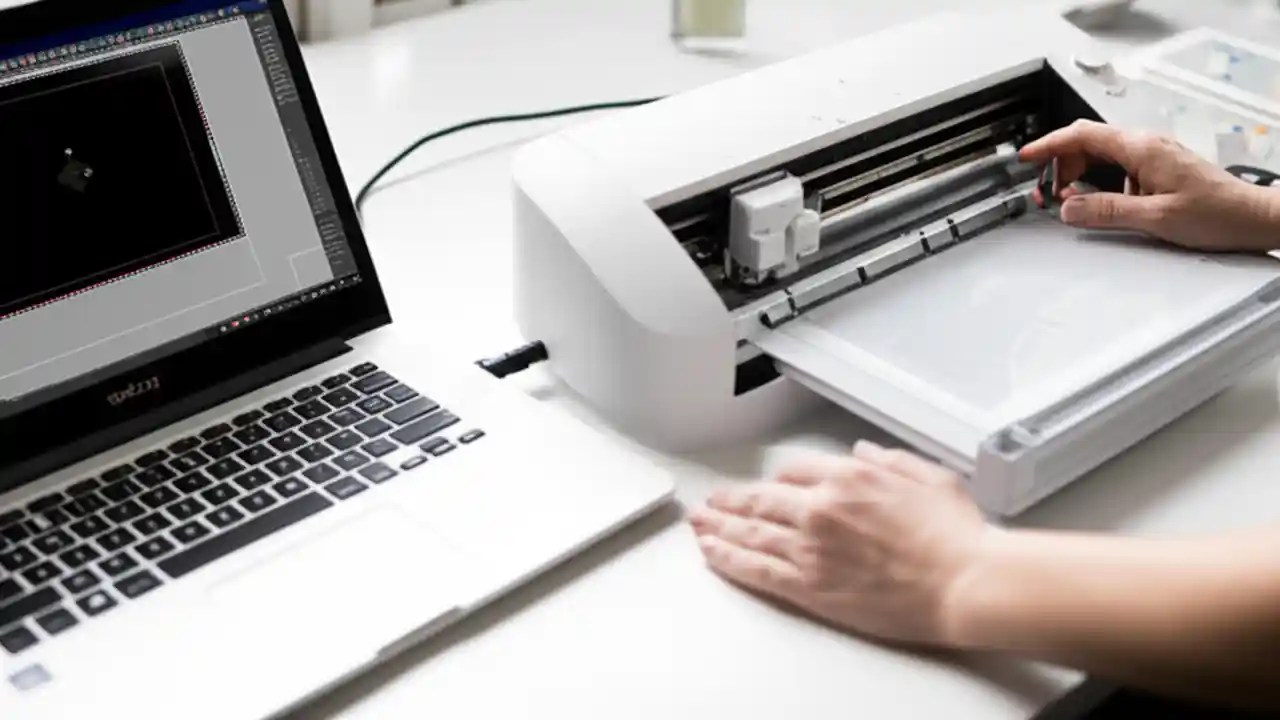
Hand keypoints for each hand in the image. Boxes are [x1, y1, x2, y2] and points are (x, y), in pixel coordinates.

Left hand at [689, 441, 998, 646]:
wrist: (964, 582)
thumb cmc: (956, 536)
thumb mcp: (928, 477)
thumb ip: (890, 460)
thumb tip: (864, 451)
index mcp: (849, 477)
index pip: (795, 473)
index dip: (776, 482)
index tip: (767, 487)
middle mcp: (822, 508)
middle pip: (762, 500)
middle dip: (732, 501)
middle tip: (712, 502)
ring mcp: (811, 548)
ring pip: (751, 532)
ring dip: (718, 527)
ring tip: (699, 524)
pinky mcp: (810, 586)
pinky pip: (757, 569)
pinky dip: (729, 559)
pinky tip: (712, 554)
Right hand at [1020, 120, 1279, 252]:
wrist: (1251, 218)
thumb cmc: (1216, 213)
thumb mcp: (1155, 217)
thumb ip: (1107, 211)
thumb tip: (1068, 208)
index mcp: (1142, 149)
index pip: (1083, 136)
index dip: (1049, 145)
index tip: (1026, 158)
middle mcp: (1146, 146)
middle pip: (1087, 142)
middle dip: (1059, 164)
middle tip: (1046, 192)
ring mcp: (1152, 156)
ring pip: (1100, 155)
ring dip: (1077, 175)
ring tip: (1068, 201)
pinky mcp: (1157, 169)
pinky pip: (1116, 168)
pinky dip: (1096, 182)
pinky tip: (1098, 203)